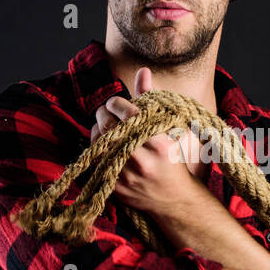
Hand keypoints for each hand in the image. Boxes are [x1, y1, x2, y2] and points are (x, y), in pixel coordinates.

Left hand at [90, 67, 208, 212]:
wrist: (174, 200)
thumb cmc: (172, 159)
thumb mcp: (167, 128)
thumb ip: (151, 99)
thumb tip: (142, 70)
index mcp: (157, 143)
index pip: (127, 114)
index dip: (116, 103)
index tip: (116, 102)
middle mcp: (141, 160)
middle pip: (107, 126)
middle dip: (103, 113)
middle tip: (108, 111)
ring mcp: (125, 175)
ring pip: (97, 141)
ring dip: (97, 128)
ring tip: (106, 126)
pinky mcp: (114, 186)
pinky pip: (95, 159)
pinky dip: (96, 146)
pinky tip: (105, 143)